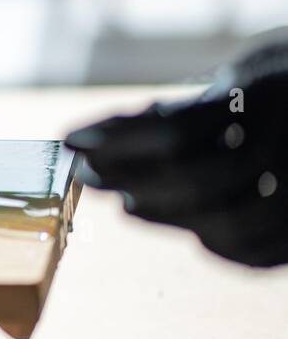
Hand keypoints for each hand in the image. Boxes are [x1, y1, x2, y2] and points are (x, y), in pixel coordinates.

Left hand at [65, 42, 287, 266]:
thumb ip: (170, 117)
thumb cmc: (268, 93)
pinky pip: (254, 252)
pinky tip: (177, 217)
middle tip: (87, 172)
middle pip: (195, 181)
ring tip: (128, 200)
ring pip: (228, 225)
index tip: (71, 139)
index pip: (176, 132)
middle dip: (130, 179)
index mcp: (268, 97)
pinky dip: (209, 240)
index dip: (116, 140)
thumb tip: (93, 140)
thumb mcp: (227, 86)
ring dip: (165, 213)